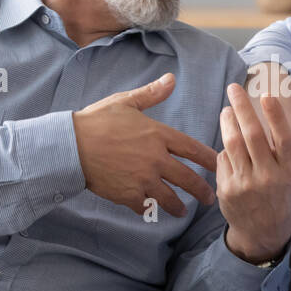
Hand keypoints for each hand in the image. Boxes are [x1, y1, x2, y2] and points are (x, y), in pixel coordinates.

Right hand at [71, 72, 217, 216]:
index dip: (210, 159)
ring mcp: (143, 179)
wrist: (70, 145)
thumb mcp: (126, 102)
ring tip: (184, 211)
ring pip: (170, 198)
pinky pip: (145, 206)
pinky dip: (150, 209)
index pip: (193, 149)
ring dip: (179, 206)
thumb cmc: (97, 121)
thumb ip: (152, 93)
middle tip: (211, 198)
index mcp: (158, 135)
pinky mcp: (128, 195)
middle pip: (188, 179)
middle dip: (202, 191)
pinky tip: (153, 211)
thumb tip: (171, 79)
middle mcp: (156, 159)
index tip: (220, 166)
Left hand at [218, 82, 290, 262]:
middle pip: (253, 136)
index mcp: (290, 170)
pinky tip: (226, 137)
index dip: (275, 117)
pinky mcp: (229, 189)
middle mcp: (269, 177)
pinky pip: (223, 159)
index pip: (283, 139)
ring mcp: (247, 184)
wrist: (264, 233)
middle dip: (243, 109)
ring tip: (227, 108)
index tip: (267, 95)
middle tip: (234, 88)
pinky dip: (224, 147)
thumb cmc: (285, 195)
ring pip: (234, 144)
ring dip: (228, 123)